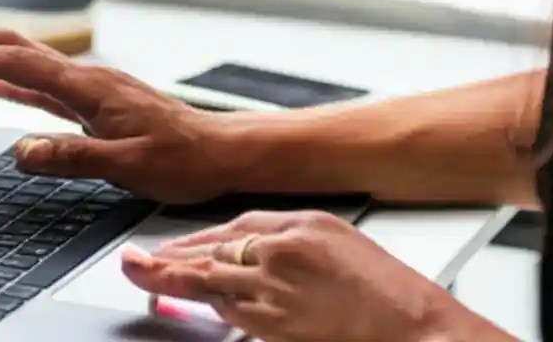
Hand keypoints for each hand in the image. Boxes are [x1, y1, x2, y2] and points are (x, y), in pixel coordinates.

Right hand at [0, 16, 236, 203]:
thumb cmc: (184, 160)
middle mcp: (85, 78)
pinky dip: (5, 78)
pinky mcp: (91, 102)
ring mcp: (87, 87)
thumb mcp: (129, 166)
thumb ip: (74, 157)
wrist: (222, 151)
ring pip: (21, 60)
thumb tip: (21, 150)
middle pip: (10, 47)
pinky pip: (37, 84)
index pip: (15, 62)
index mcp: (89, 88)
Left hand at [122, 210, 477, 341]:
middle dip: (170, 254)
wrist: (415, 328)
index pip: (236, 225)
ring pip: (209, 277)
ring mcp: (276, 285)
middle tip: (137, 259)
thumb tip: (257, 253)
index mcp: (304, 224)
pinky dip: (203, 304)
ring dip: (169, 276)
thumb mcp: (341, 245)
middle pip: (212, 248)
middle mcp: (284, 249)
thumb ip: (296, 244)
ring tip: (139, 272)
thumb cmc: (390, 294)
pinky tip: (180, 301)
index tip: (176, 244)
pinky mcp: (275, 321)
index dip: (200, 238)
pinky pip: (228, 310)